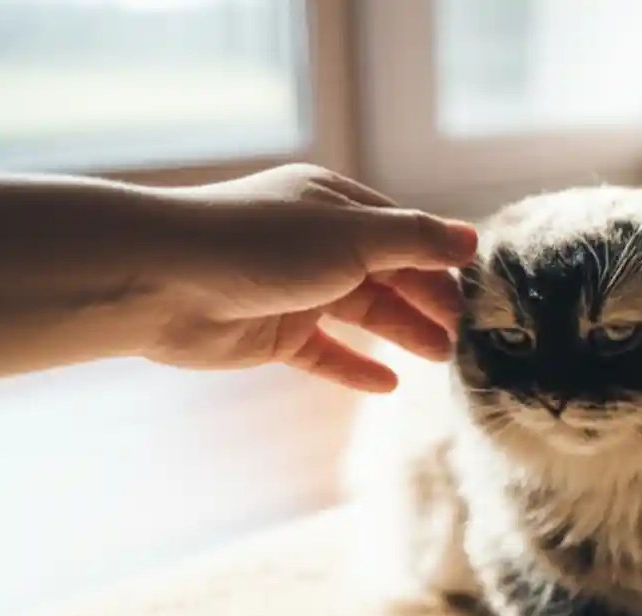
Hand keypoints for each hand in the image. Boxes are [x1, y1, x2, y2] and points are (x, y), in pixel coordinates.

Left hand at [146, 163, 476, 390]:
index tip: (479, 294)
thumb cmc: (261, 244)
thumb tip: (472, 239)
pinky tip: (388, 383)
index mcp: (336, 206)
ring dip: (402, 332)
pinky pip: (326, 353)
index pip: (404, 234)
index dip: (441, 263)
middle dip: (428, 302)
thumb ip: (414, 241)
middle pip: (388, 275)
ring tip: (441, 357)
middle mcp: (318, 245)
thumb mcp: (352, 235)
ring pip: (362, 314)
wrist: (162, 279)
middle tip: (467, 334)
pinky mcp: (273, 335)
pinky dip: (356, 366)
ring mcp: (296, 290)